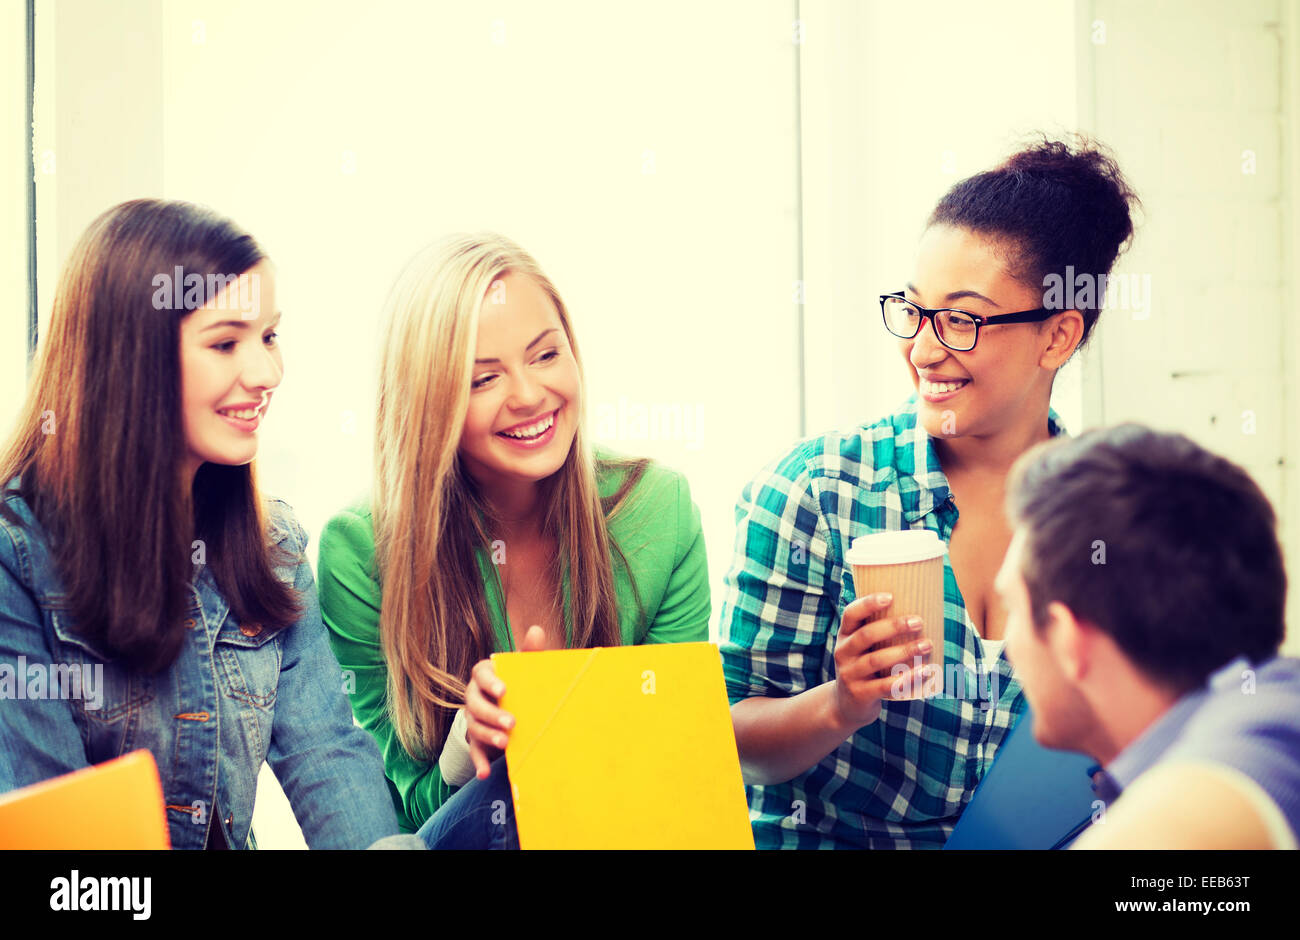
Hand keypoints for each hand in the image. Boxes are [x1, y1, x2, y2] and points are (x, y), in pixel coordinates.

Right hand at [464, 625, 547, 778]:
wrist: (515, 707)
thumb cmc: (522, 683)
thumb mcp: (526, 669)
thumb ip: (530, 652)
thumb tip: (538, 630)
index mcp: (484, 675)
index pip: (480, 674)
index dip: (490, 682)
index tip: (504, 690)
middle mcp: (474, 696)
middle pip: (474, 704)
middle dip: (491, 714)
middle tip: (511, 723)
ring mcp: (473, 719)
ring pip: (474, 727)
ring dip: (488, 736)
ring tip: (505, 744)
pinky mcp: (476, 740)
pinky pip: (474, 751)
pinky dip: (478, 762)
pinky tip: (484, 773)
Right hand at [830, 593, 935, 732]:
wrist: (846, 706)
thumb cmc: (864, 668)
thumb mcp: (861, 649)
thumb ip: (878, 633)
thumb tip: (918, 612)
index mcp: (844, 635)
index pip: (851, 614)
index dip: (868, 603)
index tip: (891, 597)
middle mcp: (843, 653)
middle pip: (866, 635)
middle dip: (893, 626)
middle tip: (918, 621)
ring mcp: (850, 674)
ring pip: (877, 660)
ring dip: (904, 651)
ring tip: (927, 645)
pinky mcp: (860, 694)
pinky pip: (886, 685)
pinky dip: (908, 678)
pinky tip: (925, 671)